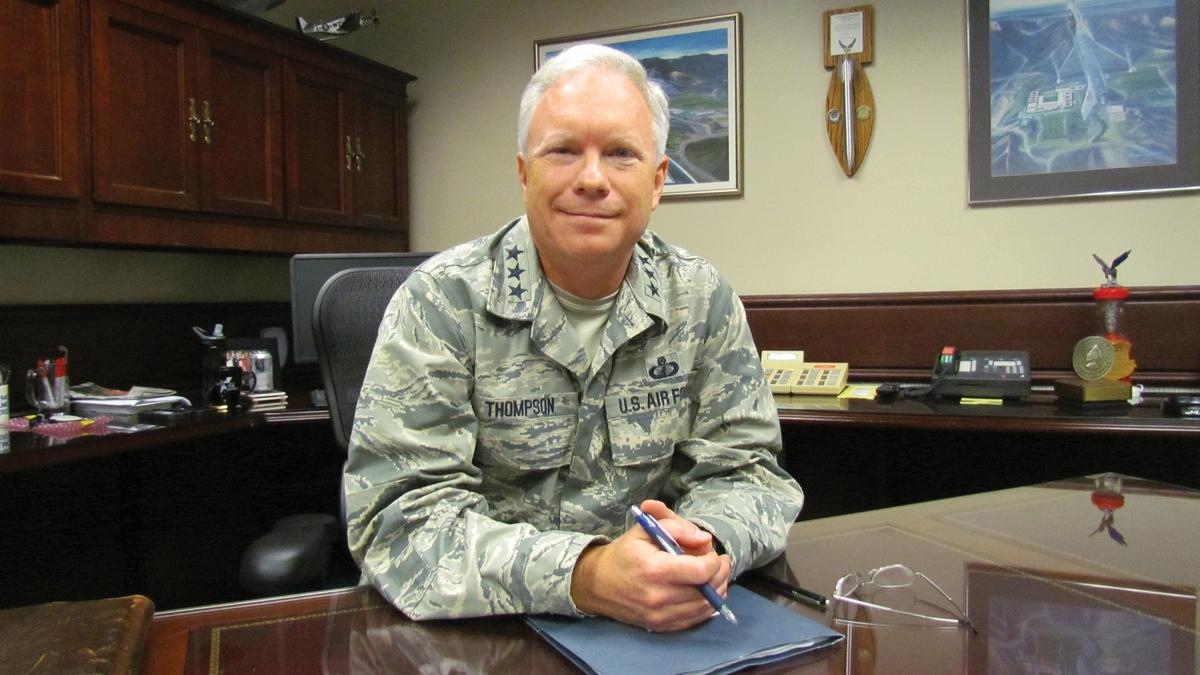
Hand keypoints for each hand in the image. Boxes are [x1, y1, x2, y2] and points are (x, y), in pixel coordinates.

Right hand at [570, 500, 730, 631]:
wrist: (597, 584)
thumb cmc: (624, 553)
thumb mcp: (645, 529)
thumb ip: (676, 527)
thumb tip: (704, 539)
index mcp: (655, 569)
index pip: (700, 571)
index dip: (713, 561)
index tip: (711, 552)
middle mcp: (658, 596)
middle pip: (707, 591)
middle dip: (720, 574)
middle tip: (721, 562)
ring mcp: (660, 615)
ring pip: (704, 607)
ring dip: (717, 591)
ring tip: (716, 576)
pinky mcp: (660, 626)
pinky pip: (694, 620)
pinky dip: (706, 607)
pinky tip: (707, 593)